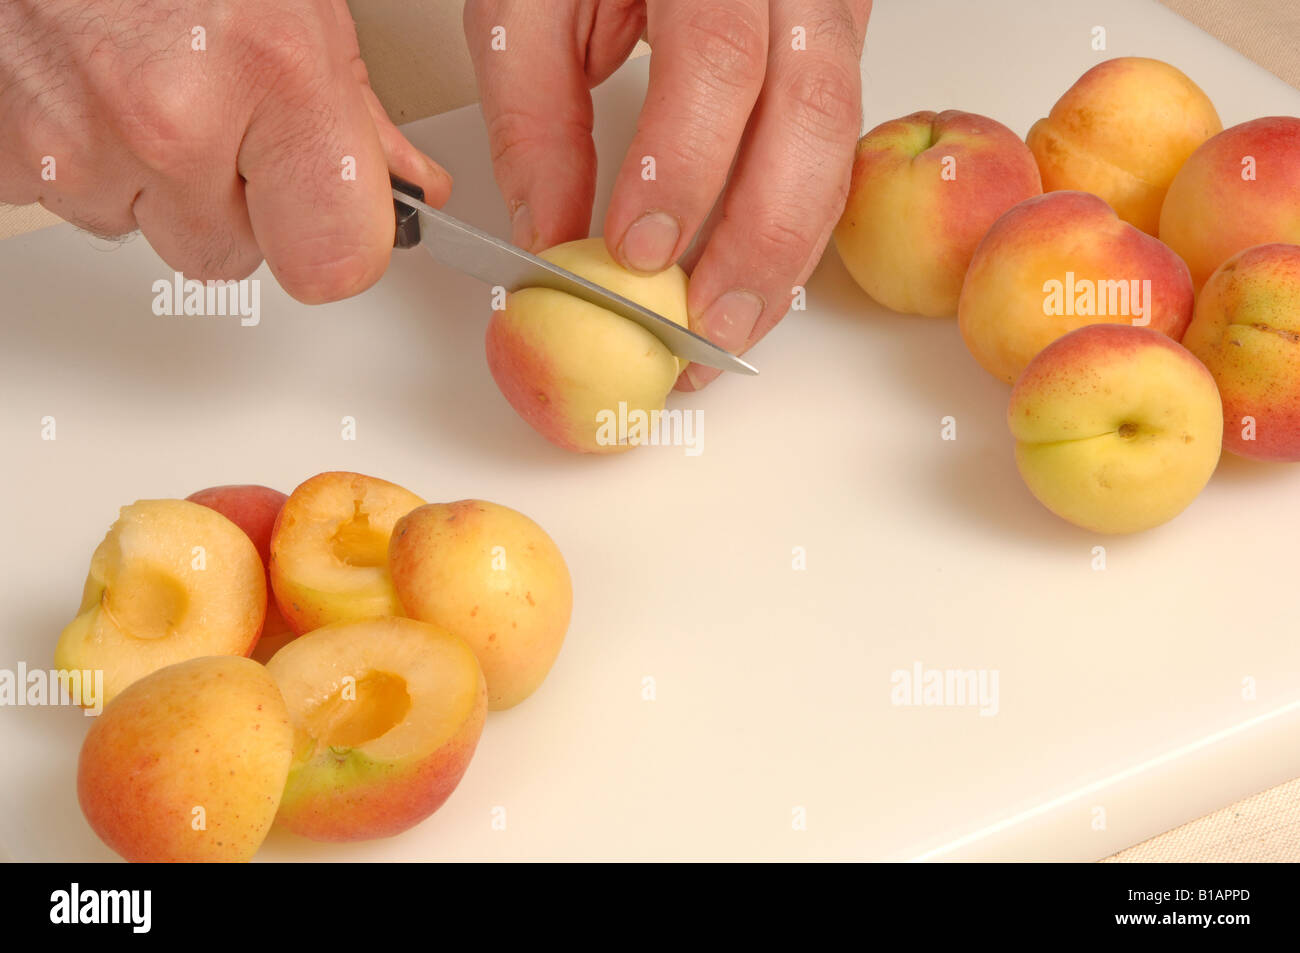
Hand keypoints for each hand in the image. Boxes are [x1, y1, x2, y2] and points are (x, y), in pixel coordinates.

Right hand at [0, 0, 450, 301]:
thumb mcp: (296, 2)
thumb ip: (352, 110)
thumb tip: (401, 185)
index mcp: (272, 74)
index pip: (332, 262)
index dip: (336, 248)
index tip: (335, 226)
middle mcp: (172, 119)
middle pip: (231, 255)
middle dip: (233, 202)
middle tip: (218, 113)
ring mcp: (79, 142)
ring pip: (146, 230)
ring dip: (153, 180)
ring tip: (146, 79)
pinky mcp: (8, 154)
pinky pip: (72, 203)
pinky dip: (86, 159)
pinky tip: (91, 86)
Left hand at [464, 0, 869, 388]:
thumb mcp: (529, 8)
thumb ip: (535, 117)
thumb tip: (551, 237)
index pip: (716, 57)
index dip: (682, 164)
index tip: (635, 251)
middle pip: (808, 114)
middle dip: (757, 240)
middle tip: (702, 327)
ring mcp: (831, 15)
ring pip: (836, 147)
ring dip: (786, 255)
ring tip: (727, 330)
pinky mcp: (838, 56)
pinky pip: (834, 155)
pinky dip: (796, 232)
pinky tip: (755, 286)